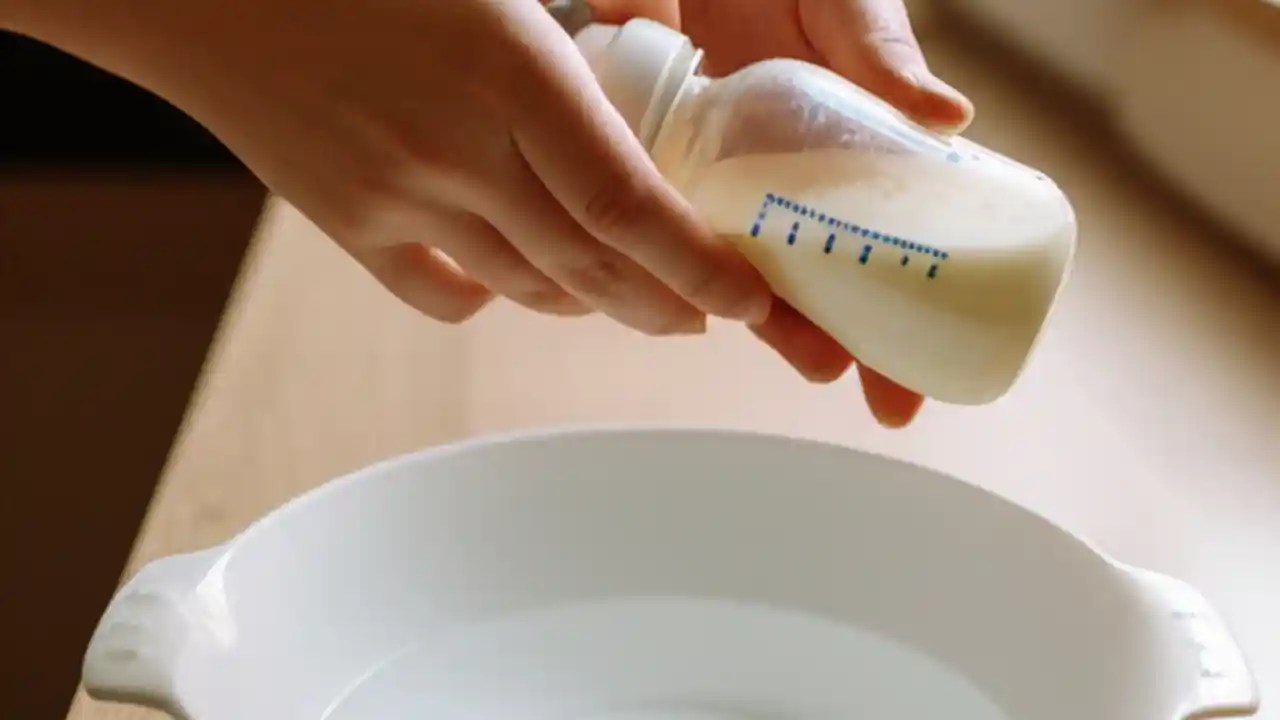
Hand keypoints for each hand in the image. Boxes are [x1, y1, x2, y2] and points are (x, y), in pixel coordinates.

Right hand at [14, 0, 771, 334]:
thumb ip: (582, 8)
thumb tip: (652, 34)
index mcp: (511, 71)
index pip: (630, 206)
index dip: (698, 268)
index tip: (747, 302)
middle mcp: (460, 151)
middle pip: (591, 266)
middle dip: (664, 302)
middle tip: (706, 313)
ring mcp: (398, 198)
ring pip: (528, 287)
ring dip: (592, 302)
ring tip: (633, 299)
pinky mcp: (347, 223)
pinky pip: (442, 295)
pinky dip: (495, 299)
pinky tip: (519, 284)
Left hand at [675, 0, 975, 426]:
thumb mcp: (839, 3)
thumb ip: (879, 46)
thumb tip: (947, 118)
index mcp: (849, 143)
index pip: (893, 236)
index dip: (915, 305)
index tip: (927, 370)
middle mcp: (792, 174)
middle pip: (828, 275)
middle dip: (858, 338)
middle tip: (883, 394)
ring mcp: (727, 177)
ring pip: (756, 269)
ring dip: (783, 321)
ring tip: (817, 361)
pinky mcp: (659, 163)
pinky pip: (674, 233)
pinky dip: (690, 268)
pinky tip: (711, 305)